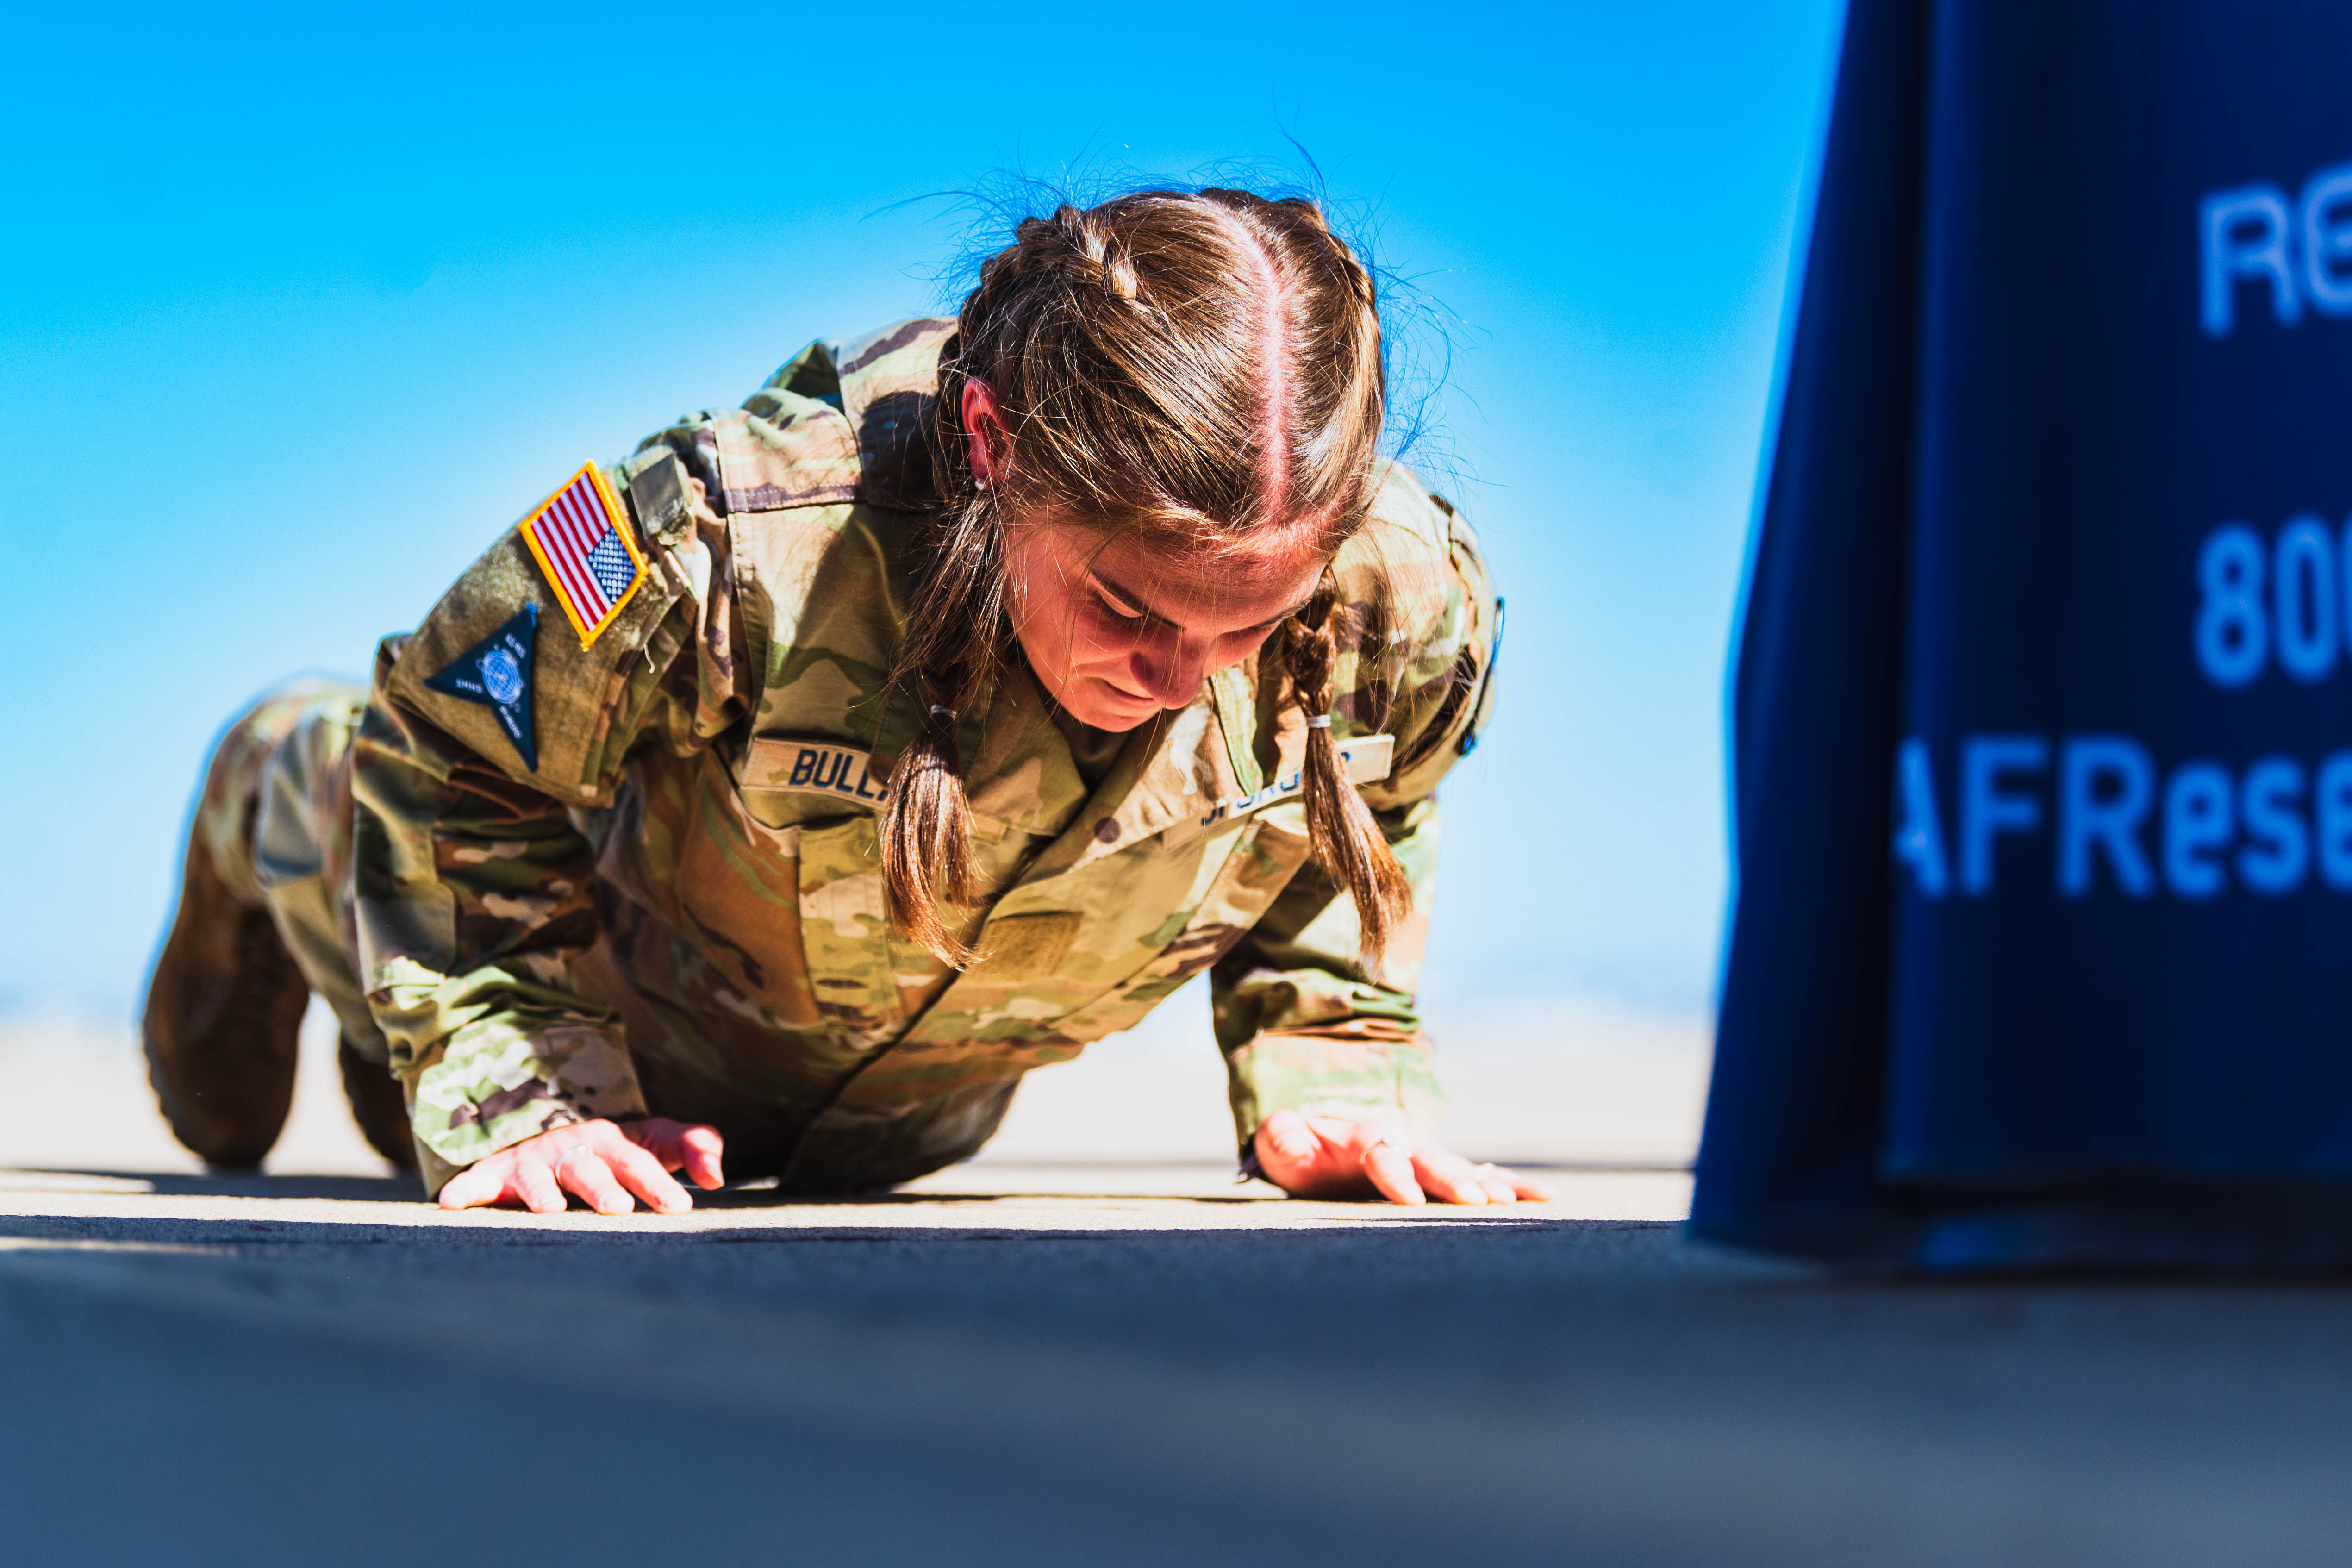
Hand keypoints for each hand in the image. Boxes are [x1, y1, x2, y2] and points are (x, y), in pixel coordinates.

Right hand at [437, 1117, 724, 1214]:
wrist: (553, 1124)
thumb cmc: (615, 1147)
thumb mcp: (656, 1139)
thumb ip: (693, 1146)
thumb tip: (719, 1174)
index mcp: (613, 1141)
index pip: (641, 1160)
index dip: (659, 1183)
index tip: (681, 1207)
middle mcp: (571, 1147)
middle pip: (589, 1166)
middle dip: (602, 1186)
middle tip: (617, 1209)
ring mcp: (531, 1159)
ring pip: (536, 1174)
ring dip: (541, 1191)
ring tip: (550, 1211)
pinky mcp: (495, 1173)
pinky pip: (477, 1179)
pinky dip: (464, 1189)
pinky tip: (450, 1203)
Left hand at [1251, 1110, 1552, 1205]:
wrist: (1322, 1140)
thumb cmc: (1299, 1148)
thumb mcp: (1280, 1141)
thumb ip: (1282, 1138)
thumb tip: (1295, 1144)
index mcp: (1361, 1135)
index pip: (1379, 1150)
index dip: (1393, 1173)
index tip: (1409, 1200)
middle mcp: (1402, 1142)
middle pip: (1429, 1158)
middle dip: (1451, 1178)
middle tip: (1475, 1201)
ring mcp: (1426, 1158)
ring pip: (1461, 1166)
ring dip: (1487, 1184)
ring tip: (1513, 1204)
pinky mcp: (1442, 1175)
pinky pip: (1483, 1176)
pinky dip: (1512, 1185)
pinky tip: (1544, 1198)